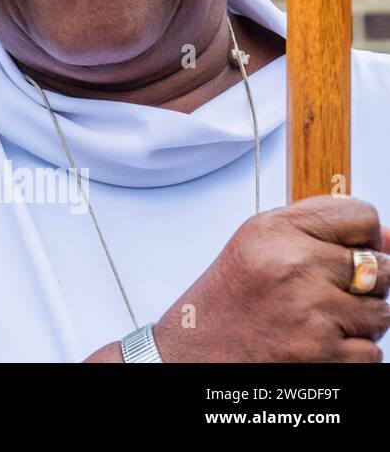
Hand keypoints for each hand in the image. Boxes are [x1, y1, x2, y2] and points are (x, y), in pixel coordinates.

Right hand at [152, 195, 389, 361]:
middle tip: (325, 296)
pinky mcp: (323, 352)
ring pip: (382, 313)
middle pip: (382, 268)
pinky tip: (315, 345)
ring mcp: (312, 309)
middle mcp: (295, 264)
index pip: (363, 217)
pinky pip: (372, 352)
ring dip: (359, 323)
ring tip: (317, 322)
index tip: (347, 254)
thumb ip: (322, 233)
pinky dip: (351, 354)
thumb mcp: (263, 246)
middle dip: (364, 287)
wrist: (199, 351)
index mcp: (278, 230)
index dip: (365, 238)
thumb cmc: (231, 299)